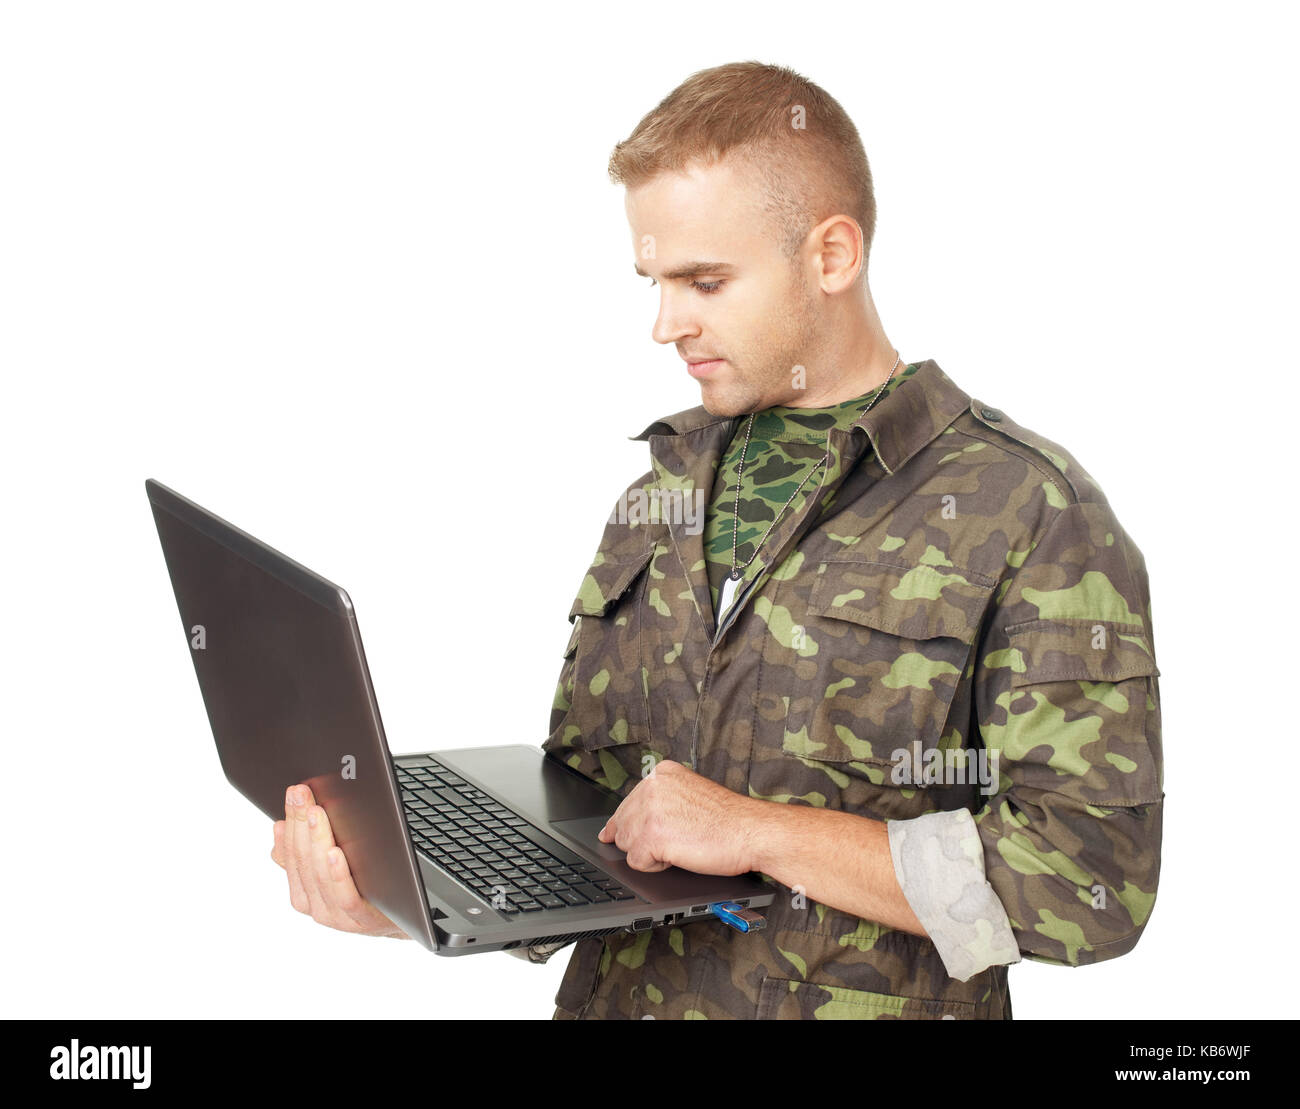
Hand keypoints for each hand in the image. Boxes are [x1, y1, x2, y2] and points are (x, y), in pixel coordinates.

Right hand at [271, 783, 409, 939]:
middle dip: (300, 823)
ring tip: (315, 814)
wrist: (405, 919)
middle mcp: (316, 906)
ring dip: (316, 840)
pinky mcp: (361, 920)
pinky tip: (335, 852)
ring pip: (319, 875)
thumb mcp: (334, 868)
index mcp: (304, 893)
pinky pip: (344, 895)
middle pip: (303, 860)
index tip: (293, 794)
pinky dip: (337, 873)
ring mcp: (337, 916)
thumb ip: (307, 853)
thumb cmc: (369, 887)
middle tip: (301, 793)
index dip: (290, 823)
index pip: (290, 854)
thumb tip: (280, 828)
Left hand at [597, 759, 756, 874]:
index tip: (617, 833)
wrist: (750, 831)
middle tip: (668, 843)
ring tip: (678, 846)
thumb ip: (659, 801)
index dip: (628, 824)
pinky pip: (636, 861)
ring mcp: (650, 810)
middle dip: (639, 839)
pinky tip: (676, 855)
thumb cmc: (728, 818)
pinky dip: (654, 865)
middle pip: (623, 823)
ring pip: (626, 843)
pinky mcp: (652, 835)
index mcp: (661, 774)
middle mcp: (652, 787)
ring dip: (649, 852)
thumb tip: (621, 823)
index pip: (627, 802)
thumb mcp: (689, 794)